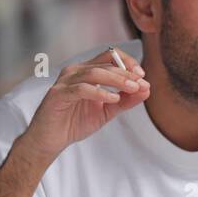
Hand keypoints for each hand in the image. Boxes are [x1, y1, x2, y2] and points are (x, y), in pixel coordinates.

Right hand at [22, 49, 148, 162]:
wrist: (50, 140)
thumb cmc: (75, 122)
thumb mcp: (107, 111)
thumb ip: (125, 100)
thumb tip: (147, 89)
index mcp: (86, 71)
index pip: (110, 56)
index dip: (128, 62)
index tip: (142, 76)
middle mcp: (75, 71)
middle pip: (104, 63)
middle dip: (126, 72)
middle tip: (141, 83)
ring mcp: (65, 81)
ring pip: (94, 73)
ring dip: (116, 79)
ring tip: (132, 88)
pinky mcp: (58, 94)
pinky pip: (81, 89)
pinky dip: (99, 92)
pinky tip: (113, 99)